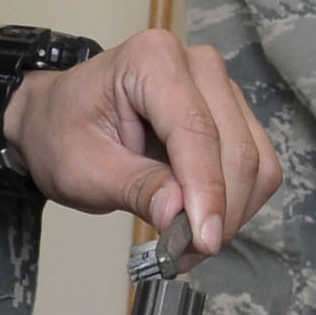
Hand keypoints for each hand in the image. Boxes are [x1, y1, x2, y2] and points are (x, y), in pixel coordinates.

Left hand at [4, 31, 279, 260]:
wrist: (58, 118)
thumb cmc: (64, 133)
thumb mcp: (85, 168)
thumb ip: (136, 188)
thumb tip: (180, 217)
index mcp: (152, 60)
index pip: (196, 130)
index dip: (206, 190)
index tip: (203, 241)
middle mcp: (198, 64)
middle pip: (236, 148)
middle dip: (219, 210)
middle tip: (185, 254)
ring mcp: (221, 87)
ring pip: (256, 160)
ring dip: (232, 211)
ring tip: (187, 244)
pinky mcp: (233, 114)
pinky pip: (257, 164)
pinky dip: (237, 203)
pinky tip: (200, 221)